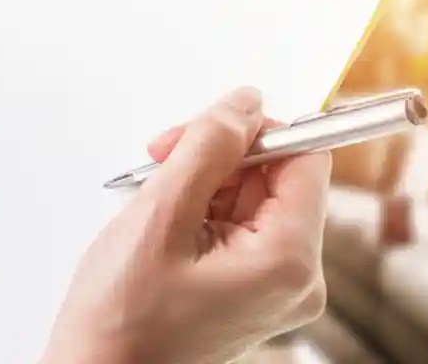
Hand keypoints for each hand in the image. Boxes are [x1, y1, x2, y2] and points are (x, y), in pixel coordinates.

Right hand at [42, 87, 329, 363]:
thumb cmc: (122, 324)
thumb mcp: (161, 215)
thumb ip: (209, 147)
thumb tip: (244, 102)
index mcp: (288, 261)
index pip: (305, 159)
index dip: (258, 131)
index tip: (210, 127)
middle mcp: (294, 278)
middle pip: (276, 176)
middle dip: (219, 156)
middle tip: (164, 158)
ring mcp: (272, 287)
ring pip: (251, 196)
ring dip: (202, 181)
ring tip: (154, 198)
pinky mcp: (248, 290)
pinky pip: (236, 224)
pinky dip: (199, 209)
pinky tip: (162, 222)